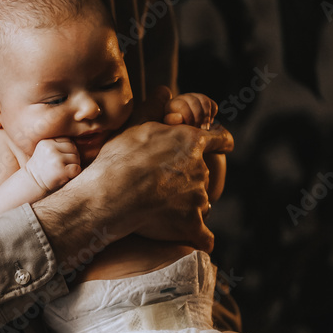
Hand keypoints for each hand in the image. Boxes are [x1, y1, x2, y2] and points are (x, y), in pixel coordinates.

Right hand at [25, 138, 80, 192]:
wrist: (31, 184)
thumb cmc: (42, 168)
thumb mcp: (45, 151)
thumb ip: (58, 145)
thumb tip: (85, 140)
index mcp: (46, 141)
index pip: (67, 140)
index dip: (67, 150)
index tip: (61, 158)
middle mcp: (50, 148)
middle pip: (73, 147)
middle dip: (72, 157)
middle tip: (65, 166)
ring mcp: (55, 158)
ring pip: (76, 157)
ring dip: (74, 165)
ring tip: (64, 171)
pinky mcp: (60, 170)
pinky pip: (76, 168)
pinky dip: (75, 173)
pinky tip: (66, 175)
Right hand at [87, 121, 232, 251]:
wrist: (110, 195)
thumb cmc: (119, 158)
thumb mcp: (135, 125)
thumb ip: (154, 107)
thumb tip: (165, 90)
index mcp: (191, 142)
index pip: (220, 140)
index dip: (220, 143)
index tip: (222, 146)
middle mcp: (200, 169)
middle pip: (202, 175)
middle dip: (188, 180)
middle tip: (162, 185)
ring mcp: (197, 198)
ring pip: (199, 203)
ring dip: (186, 207)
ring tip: (160, 211)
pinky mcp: (190, 224)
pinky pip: (204, 237)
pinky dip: (199, 239)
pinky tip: (194, 242)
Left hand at [164, 92, 216, 129]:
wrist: (180, 122)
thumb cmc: (174, 125)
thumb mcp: (169, 124)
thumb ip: (172, 120)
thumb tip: (180, 117)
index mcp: (174, 103)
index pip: (183, 106)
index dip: (188, 117)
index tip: (190, 127)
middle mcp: (185, 97)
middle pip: (195, 102)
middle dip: (198, 117)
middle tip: (199, 128)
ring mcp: (196, 97)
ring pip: (205, 102)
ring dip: (207, 116)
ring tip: (205, 127)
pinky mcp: (205, 101)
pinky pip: (213, 105)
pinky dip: (213, 114)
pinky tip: (208, 122)